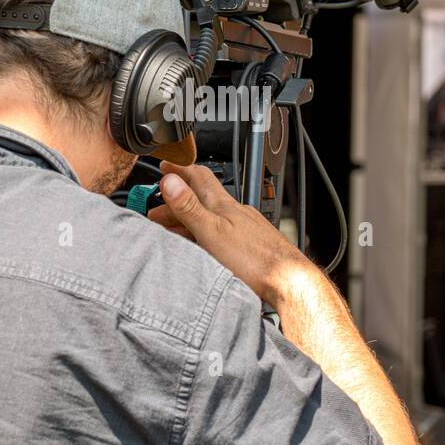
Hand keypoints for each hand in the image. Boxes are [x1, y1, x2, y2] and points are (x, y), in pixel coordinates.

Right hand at [150, 160, 312, 308]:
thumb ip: (189, 207)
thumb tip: (170, 181)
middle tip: (157, 208)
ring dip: (189, 218)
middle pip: (201, 197)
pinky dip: (204, 233)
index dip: (179, 168)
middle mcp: (235, 211)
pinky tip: (202, 244)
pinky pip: (220, 231)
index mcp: (223, 204)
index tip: (165, 164)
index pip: (198, 175)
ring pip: (210, 215)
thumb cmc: (255, 259)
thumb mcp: (212, 232)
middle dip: (177, 201)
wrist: (287, 280)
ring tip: (172, 228)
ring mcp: (244, 226)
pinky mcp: (249, 243)